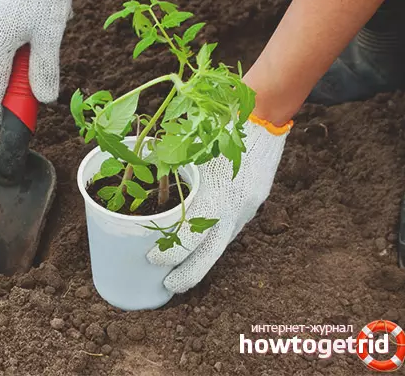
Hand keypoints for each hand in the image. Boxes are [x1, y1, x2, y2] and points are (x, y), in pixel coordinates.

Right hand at [0, 0, 71, 123]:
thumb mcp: (50, 33)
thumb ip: (45, 69)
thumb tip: (43, 98)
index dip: (1, 110)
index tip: (9, 122)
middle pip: (6, 64)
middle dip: (32, 63)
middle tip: (52, 43)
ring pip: (15, 40)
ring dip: (37, 38)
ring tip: (54, 12)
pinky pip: (15, 20)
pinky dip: (33, 21)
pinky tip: (47, 1)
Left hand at [147, 116, 291, 292]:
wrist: (262, 117)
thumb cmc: (219, 128)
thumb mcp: (191, 149)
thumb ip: (169, 167)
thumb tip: (141, 176)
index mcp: (213, 195)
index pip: (189, 237)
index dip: (169, 253)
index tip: (152, 259)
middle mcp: (233, 208)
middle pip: (209, 255)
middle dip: (188, 274)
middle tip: (169, 286)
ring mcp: (246, 208)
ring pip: (221, 243)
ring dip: (202, 259)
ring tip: (182, 270)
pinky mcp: (253, 205)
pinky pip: (231, 229)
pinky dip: (215, 240)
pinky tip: (203, 245)